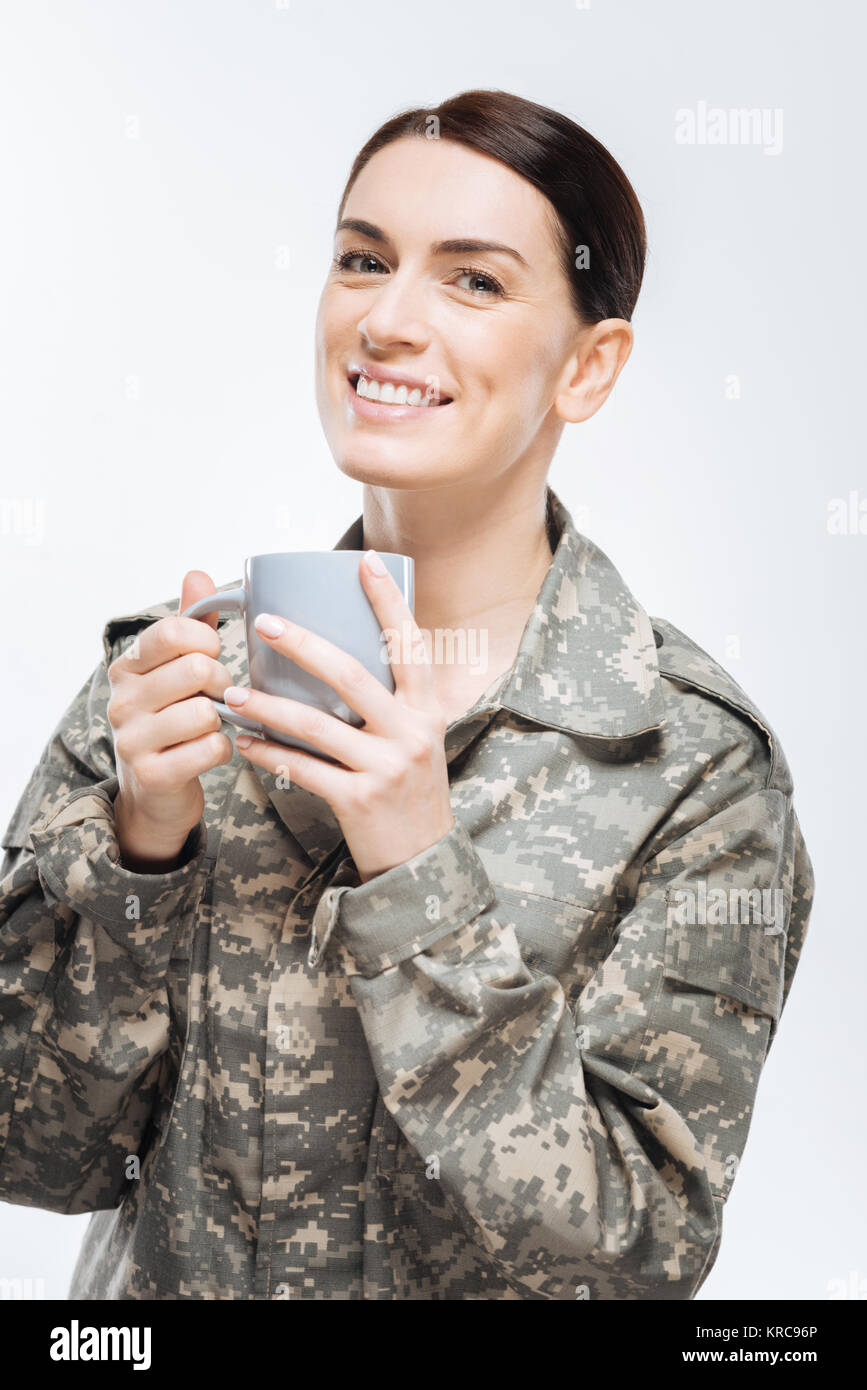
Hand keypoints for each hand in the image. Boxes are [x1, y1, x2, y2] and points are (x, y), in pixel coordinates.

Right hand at [108, 570, 234, 870]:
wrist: (155, 792)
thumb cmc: (174, 719)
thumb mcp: (177, 668)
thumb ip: (191, 622)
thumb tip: (197, 574)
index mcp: (127, 667)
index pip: (172, 631)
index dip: (206, 641)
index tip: (211, 655)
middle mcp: (122, 701)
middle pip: (197, 669)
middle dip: (222, 683)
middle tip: (217, 697)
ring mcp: (132, 740)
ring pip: (206, 712)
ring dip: (222, 720)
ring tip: (211, 725)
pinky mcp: (153, 774)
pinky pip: (212, 748)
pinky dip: (223, 749)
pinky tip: (210, 751)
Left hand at [228, 549, 453, 882]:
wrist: (422, 861)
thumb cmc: (411, 790)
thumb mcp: (417, 739)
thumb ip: (392, 700)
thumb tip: (346, 650)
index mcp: (427, 709)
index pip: (409, 644)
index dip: (387, 602)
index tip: (362, 562)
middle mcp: (412, 732)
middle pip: (352, 675)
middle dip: (304, 645)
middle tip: (265, 623)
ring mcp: (387, 767)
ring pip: (317, 725)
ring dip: (269, 705)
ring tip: (233, 692)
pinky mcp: (361, 800)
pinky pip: (304, 768)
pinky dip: (270, 753)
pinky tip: (244, 742)